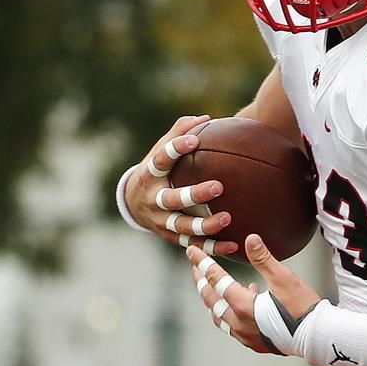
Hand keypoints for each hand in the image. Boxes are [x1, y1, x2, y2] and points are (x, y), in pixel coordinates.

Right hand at [122, 115, 237, 254]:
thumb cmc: (155, 170)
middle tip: (218, 186)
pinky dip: (213, 247)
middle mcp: (152, 199)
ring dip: (204, 225)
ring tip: (227, 218)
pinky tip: (234, 245)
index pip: (160, 159)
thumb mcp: (159, 150)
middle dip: (194, 195)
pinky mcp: (170, 236)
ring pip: (182, 226)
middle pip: (172, 199)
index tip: (194, 139)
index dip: (175, 148)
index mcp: (150, 174)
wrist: (133, 203)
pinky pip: (192, 244)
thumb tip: (205, 118)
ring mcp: (160, 220)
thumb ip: (179, 132)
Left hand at [189, 234, 322, 353]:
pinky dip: (232, 314)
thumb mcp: (284, 279)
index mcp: (243, 306)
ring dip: (215, 302)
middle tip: (197, 270)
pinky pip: (235, 328)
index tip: (191, 252)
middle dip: (203, 283)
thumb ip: (264, 259)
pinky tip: (247, 302)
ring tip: (216, 289)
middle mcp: (239, 323)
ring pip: (220, 317)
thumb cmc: (303, 307)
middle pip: (212, 300)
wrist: (318, 337)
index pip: (217, 280)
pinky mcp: (256, 343)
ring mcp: (246, 336)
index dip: (203, 263)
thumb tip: (251, 239)